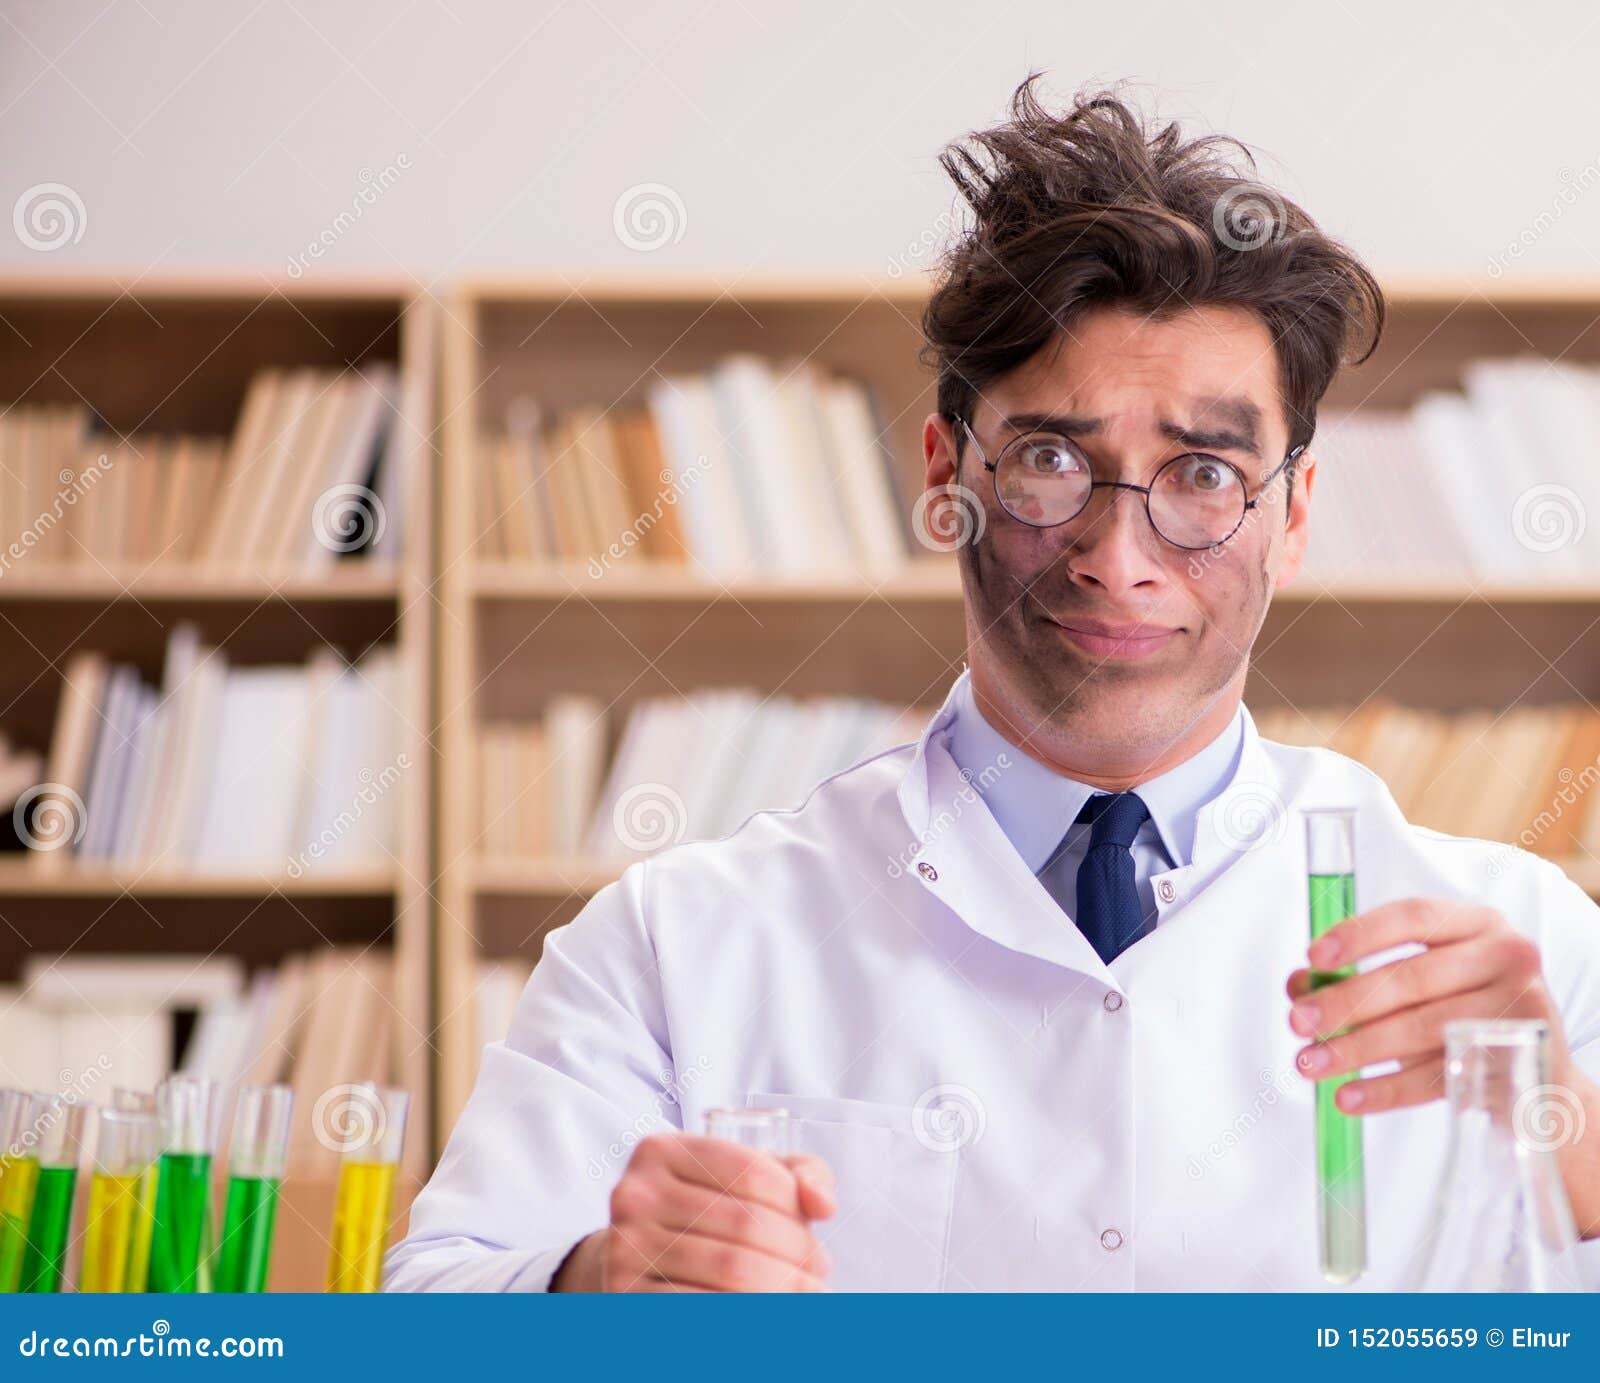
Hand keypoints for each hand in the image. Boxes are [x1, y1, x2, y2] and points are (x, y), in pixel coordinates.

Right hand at [551, 1132, 835, 1290]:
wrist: (631, 1263)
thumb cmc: (702, 1214)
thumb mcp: (742, 1177)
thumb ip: (796, 1174)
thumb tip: (824, 1204)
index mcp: (662, 1151)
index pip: (753, 1172)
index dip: (796, 1204)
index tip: (816, 1229)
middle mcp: (635, 1195)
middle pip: (746, 1223)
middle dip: (797, 1251)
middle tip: (819, 1269)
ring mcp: (626, 1249)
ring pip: (732, 1269)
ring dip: (785, 1286)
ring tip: (806, 1293)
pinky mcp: (628, 1298)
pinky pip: (705, 1309)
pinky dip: (753, 1313)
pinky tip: (774, 1311)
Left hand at [1285, 896, 1599, 1234]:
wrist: (1537, 1078)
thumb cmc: (1463, 1015)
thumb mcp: (1416, 988)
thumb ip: (1355, 978)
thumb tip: (1298, 984)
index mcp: (1476, 923)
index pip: (1413, 917)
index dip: (1359, 935)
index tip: (1313, 959)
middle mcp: (1506, 956)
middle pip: (1412, 977)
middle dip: (1346, 1003)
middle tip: (1298, 1023)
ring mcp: (1520, 1007)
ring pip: (1422, 1028)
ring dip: (1357, 1049)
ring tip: (1310, 1064)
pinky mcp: (1519, 1060)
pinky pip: (1440, 1076)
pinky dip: (1386, 1089)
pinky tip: (1348, 1096)